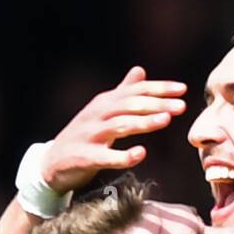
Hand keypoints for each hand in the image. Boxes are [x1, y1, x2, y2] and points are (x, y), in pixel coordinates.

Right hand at [41, 66, 187, 193]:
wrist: (51, 162)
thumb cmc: (83, 136)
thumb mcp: (102, 111)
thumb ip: (122, 92)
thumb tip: (140, 70)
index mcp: (104, 103)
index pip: (134, 91)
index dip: (158, 89)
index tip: (182, 89)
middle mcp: (97, 115)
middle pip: (129, 105)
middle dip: (156, 104)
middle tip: (181, 106)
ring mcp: (90, 135)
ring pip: (119, 126)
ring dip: (143, 122)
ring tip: (166, 120)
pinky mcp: (86, 157)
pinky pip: (106, 157)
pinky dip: (123, 156)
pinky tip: (141, 153)